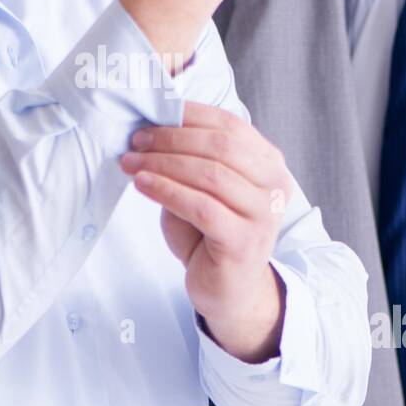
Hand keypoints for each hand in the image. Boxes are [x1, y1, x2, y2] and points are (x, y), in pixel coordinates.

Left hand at [118, 101, 289, 360]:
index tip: (150, 118)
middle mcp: (274, 185)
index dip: (188, 116)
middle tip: (136, 141)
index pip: (229, 125)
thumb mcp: (204, 188)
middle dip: (171, 139)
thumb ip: (192, 159)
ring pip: (210, 174)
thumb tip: (153, 127)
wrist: (228, 290)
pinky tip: (143, 185)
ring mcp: (263, 214)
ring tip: (131, 163)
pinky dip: (167, 191)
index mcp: (269, 163)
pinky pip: (201, 207)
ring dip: (163, 163)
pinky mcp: (243, 241)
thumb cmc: (211, 234)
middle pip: (220, 146)